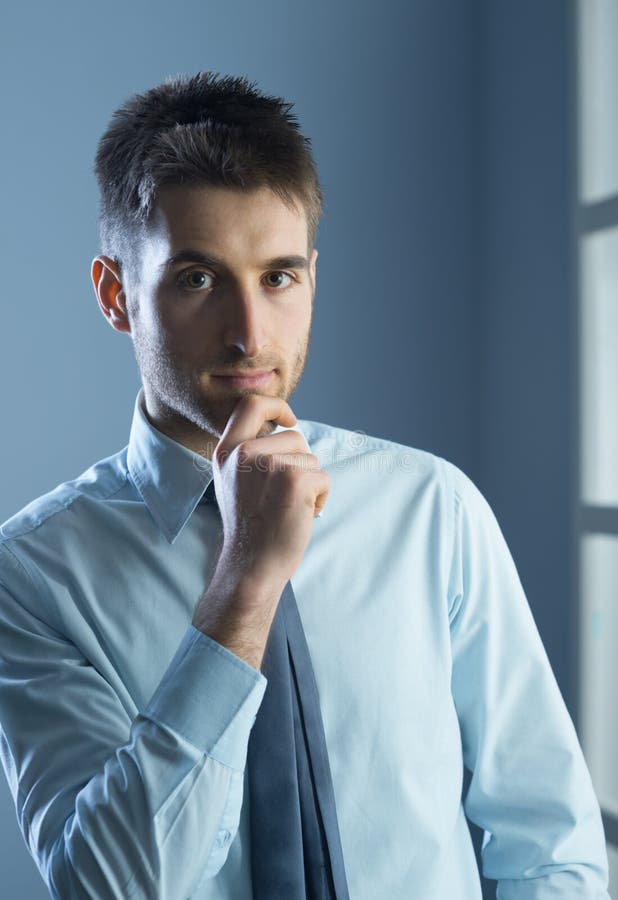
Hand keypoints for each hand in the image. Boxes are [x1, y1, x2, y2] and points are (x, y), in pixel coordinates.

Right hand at [212, 394, 329, 587]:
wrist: (251, 565)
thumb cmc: (249, 526)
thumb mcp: (233, 480)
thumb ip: (249, 452)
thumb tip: (285, 427)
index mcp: (227, 451)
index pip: (251, 404)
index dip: (277, 406)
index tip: (289, 421)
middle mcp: (245, 454)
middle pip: (294, 436)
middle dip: (300, 462)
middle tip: (283, 494)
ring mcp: (269, 466)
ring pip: (311, 459)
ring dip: (310, 482)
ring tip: (288, 507)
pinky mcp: (295, 481)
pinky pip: (323, 478)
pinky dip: (320, 498)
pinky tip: (301, 515)